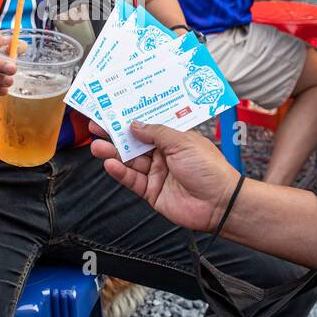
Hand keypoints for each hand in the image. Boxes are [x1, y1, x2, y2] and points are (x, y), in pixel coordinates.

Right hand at [89, 122, 238, 232]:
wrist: (219, 203)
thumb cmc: (209, 169)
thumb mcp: (183, 142)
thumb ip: (156, 133)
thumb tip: (135, 124)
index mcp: (174, 139)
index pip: (147, 126)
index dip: (130, 119)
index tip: (112, 112)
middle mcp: (164, 155)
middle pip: (134, 143)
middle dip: (115, 135)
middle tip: (96, 127)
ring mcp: (157, 173)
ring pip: (130, 161)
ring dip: (113, 153)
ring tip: (97, 145)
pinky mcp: (151, 192)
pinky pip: (132, 180)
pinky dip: (120, 172)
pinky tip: (110, 164)